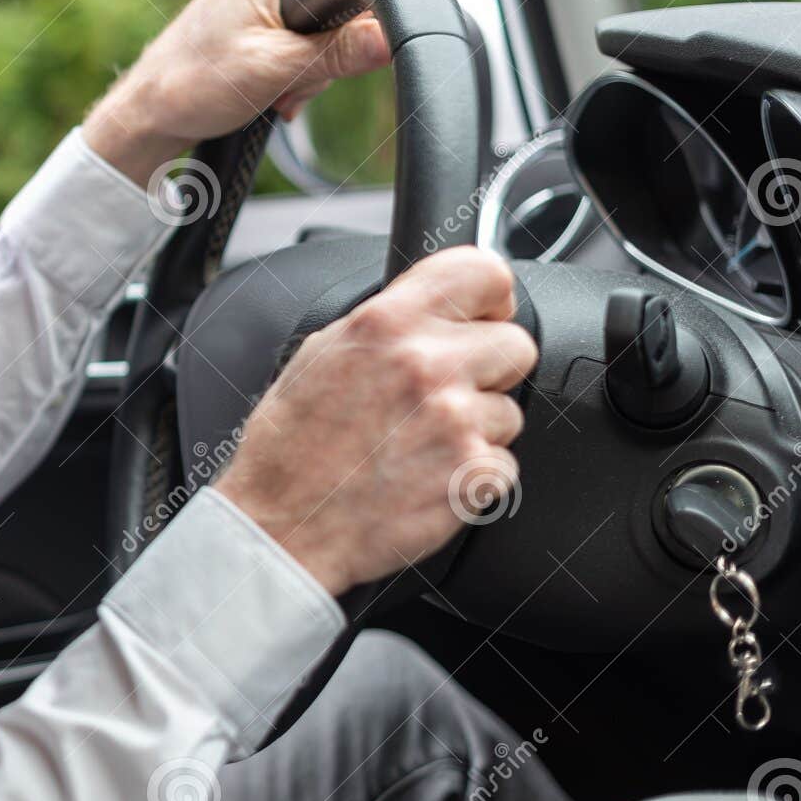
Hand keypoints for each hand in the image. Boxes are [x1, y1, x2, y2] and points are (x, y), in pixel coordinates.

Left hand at [82, 0, 390, 181]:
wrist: (147, 116)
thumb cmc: (192, 86)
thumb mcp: (276, 70)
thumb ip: (337, 52)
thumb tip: (390, 37)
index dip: (364, 0)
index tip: (361, 42)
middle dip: (332, 46)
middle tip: (303, 81)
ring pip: (318, 24)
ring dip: (312, 66)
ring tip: (282, 92)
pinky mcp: (250, 23)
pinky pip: (296, 40)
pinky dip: (295, 70)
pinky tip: (278, 94)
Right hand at [213, 247, 536, 597]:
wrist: (284, 527)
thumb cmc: (290, 450)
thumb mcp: (320, 354)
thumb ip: (384, 324)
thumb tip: (429, 310)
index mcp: (387, 324)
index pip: (482, 272)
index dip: (491, 298)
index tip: (485, 317)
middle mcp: (426, 364)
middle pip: (516, 345)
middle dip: (489, 371)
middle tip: (446, 395)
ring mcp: (455, 420)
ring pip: (509, 411)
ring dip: (476, 430)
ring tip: (420, 446)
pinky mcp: (472, 473)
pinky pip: (502, 464)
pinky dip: (472, 476)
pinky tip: (425, 477)